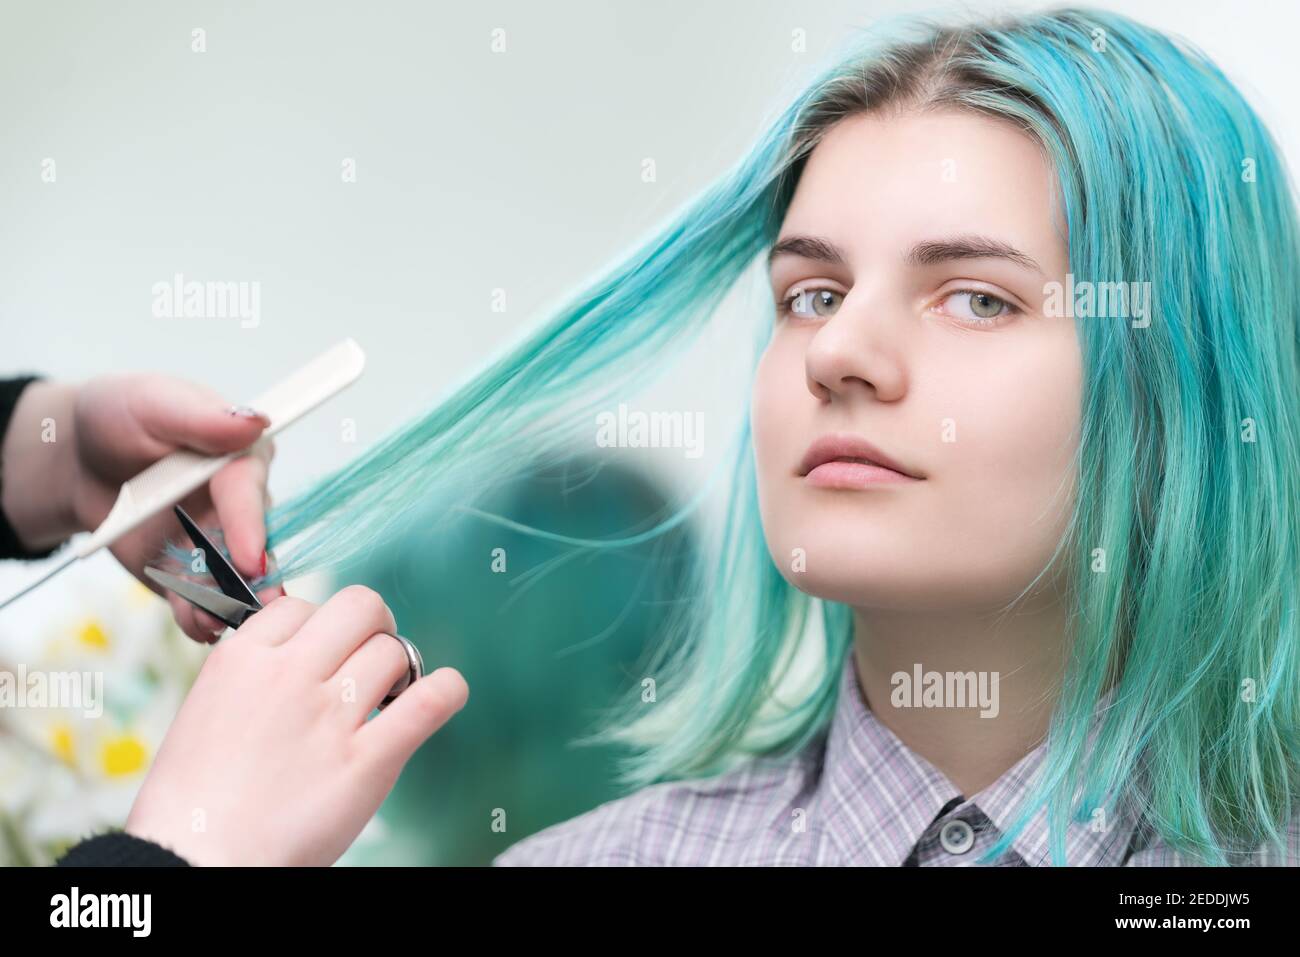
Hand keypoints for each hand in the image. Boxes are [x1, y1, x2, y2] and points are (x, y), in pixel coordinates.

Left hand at [1, 375, 284, 640]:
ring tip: (214, 623)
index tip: (252, 557)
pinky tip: (199, 627)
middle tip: (256, 604)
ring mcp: (214, 544)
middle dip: (255, 577)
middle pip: (253, 544)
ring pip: (230, 580)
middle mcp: (237, 507)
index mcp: (239, 459)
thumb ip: (201, 416)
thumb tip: (255, 420)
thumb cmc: (119, 416)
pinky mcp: (189, 573)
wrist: (77, 458)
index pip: (249, 492)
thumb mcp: (153, 402)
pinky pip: (199, 601)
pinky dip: (199, 617)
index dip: (251, 525)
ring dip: (227, 604)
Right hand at [124, 587, 469, 865]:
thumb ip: (253, 674)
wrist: (198, 861)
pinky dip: (447, 691)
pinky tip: (444, 694)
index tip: (323, 653)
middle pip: (359, 605)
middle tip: (371, 660)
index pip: (300, 604)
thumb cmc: (195, 800)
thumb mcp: (206, 709)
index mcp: (241, 659)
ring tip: (390, 698)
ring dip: (402, 669)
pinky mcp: (366, 760)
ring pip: (394, 651)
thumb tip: (297, 650)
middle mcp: (288, 676)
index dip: (319, 626)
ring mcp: (330, 716)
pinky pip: (429, 701)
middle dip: (374, 626)